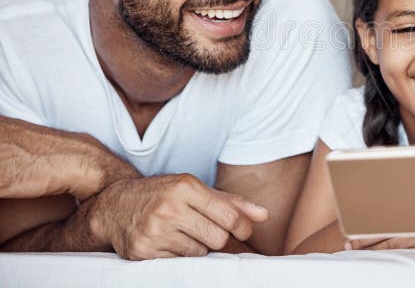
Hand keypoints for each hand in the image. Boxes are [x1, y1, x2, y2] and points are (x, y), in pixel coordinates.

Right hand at [88, 173, 268, 259]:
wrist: (114, 206)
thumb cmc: (162, 195)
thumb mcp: (194, 189)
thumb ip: (230, 202)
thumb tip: (264, 215)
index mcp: (185, 187)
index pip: (229, 216)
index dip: (242, 227)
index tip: (243, 230)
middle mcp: (169, 208)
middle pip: (217, 238)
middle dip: (218, 237)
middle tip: (207, 230)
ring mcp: (154, 231)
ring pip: (199, 253)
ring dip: (198, 247)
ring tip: (183, 233)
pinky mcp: (142, 252)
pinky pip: (179, 263)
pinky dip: (179, 256)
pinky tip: (168, 242)